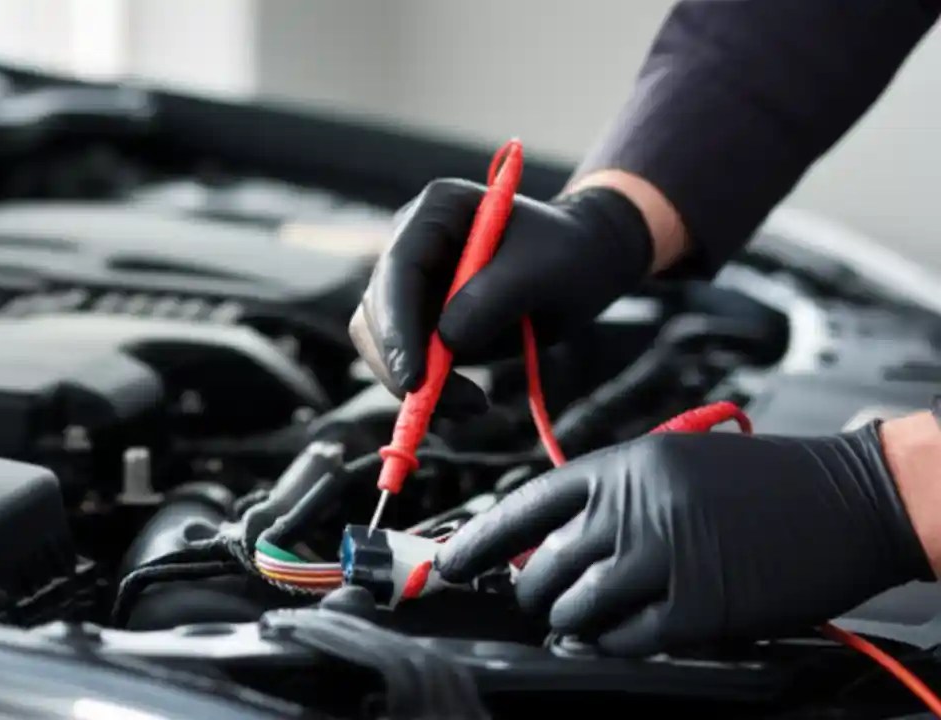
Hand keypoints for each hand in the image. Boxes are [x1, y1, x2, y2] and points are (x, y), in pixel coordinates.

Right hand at [348, 179, 653, 416]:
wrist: (582, 264)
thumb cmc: (569, 254)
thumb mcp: (544, 270)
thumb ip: (495, 297)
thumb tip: (448, 339)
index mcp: (437, 211)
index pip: (399, 269)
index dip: (398, 325)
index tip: (413, 379)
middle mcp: (411, 242)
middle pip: (378, 310)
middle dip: (404, 362)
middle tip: (446, 404)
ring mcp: (411, 282)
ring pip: (382, 342)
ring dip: (416, 383)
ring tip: (473, 404)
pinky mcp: (418, 317)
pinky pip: (405, 359)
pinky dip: (429, 388)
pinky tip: (469, 400)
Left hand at [434, 423, 932, 656]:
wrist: (843, 498)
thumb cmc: (758, 483)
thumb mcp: (672, 467)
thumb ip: (608, 502)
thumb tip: (544, 549)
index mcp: (624, 467)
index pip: (526, 506)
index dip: (478, 539)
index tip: (448, 564)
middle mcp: (635, 510)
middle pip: (541, 568)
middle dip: (534, 592)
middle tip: (546, 597)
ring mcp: (666, 560)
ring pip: (575, 608)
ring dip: (570, 621)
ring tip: (586, 615)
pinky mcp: (698, 608)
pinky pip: (624, 640)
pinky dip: (613, 643)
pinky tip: (623, 632)